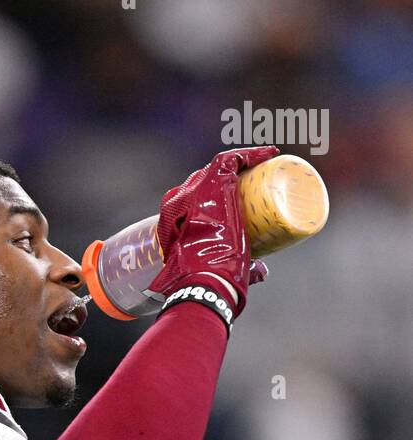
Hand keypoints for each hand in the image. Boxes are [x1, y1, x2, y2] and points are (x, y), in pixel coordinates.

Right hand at [148, 146, 278, 316]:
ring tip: (264, 169)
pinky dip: (250, 154)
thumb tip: (261, 272)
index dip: (216, 196)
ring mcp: (195, 191)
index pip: (195, 200)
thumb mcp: (217, 269)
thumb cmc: (206, 281)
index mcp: (175, 221)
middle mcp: (179, 202)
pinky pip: (231, 160)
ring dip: (241, 165)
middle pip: (207, 181)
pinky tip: (268, 154)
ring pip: (218, 169)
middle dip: (230, 180)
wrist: (203, 280)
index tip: (241, 199)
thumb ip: (242, 271)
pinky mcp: (212, 183)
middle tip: (256, 186)